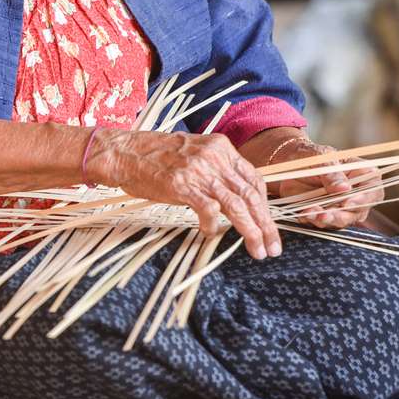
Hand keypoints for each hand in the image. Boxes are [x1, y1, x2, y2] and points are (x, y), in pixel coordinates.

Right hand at [87, 128, 282, 259]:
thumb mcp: (194, 153)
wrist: (125, 152)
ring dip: (251, 231)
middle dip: (266, 224)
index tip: (268, 225)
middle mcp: (215, 157)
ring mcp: (200, 170)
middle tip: (273, 248)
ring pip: (237, 205)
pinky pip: (209, 210)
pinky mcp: (183, 185)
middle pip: (251, 195)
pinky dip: (213, 225)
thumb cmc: (156, 156)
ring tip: (258, 250)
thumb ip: (216, 169)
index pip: (254, 179)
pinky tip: (210, 233)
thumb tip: (234, 194)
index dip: (265, 206)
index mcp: (221, 147)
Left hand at [250, 133, 382, 229]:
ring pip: (340, 220)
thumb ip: (333, 173)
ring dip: (325, 220)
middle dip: (340, 215)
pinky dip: (313, 220)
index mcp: (365, 175)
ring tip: (310, 213)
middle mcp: (357, 195)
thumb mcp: (321, 157)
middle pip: (357, 211)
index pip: (373, 191)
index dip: (362, 200)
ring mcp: (342, 207)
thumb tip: (344, 189)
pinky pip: (322, 222)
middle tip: (324, 214)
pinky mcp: (326, 215)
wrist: (289, 163)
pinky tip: (304, 213)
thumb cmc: (312, 155)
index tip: (347, 203)